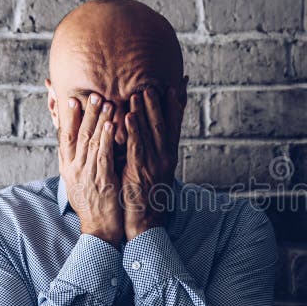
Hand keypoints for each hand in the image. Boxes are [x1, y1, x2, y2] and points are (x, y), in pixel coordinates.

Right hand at [58, 94, 123, 247]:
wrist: (98, 228)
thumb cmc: (90, 202)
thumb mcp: (75, 180)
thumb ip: (73, 161)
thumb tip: (69, 144)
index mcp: (68, 167)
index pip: (65, 137)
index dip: (67, 117)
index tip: (70, 99)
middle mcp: (74, 168)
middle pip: (78, 135)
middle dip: (85, 113)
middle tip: (91, 94)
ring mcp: (87, 174)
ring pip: (91, 142)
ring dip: (98, 120)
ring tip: (104, 102)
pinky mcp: (102, 180)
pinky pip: (104, 155)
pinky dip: (107, 138)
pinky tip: (112, 125)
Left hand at [122, 87, 183, 240]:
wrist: (147, 222)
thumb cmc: (148, 197)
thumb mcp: (156, 171)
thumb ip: (155, 152)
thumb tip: (153, 136)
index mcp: (169, 156)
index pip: (174, 125)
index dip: (176, 105)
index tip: (177, 87)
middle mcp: (165, 157)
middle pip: (163, 124)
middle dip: (159, 103)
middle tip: (155, 84)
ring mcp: (153, 164)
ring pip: (151, 133)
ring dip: (146, 111)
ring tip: (141, 92)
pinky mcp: (140, 171)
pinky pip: (136, 147)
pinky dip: (134, 131)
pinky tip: (129, 117)